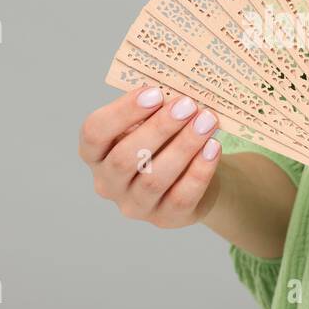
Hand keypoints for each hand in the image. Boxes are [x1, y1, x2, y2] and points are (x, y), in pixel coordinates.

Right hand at [80, 86, 221, 228]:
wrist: (193, 176)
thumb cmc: (165, 140)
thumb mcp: (151, 122)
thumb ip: (154, 108)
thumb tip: (174, 91)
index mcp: (95, 153)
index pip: (94, 132)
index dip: (122, 112)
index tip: (154, 92)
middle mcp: (107, 183)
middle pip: (124, 158)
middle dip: (159, 128)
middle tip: (187, 105)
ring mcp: (134, 205)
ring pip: (154, 179)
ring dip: (183, 146)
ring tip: (207, 121)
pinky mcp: (165, 218)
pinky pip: (181, 196)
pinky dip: (199, 170)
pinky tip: (213, 147)